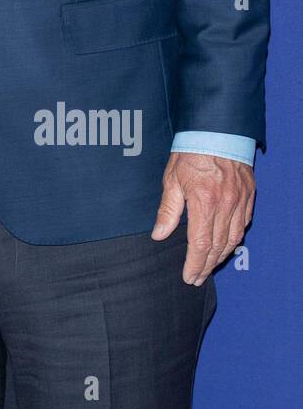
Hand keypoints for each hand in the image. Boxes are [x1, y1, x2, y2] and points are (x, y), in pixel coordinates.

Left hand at [152, 151, 254, 284]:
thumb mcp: (172, 179)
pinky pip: (243, 224)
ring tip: (209, 266)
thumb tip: (159, 235)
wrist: (217, 130)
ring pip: (233, 238)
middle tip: (197, 278)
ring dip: (221, 256)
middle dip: (207, 266)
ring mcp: (240, 201)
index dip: (195, 264)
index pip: (200, 244)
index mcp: (204, 202)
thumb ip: (167, 210)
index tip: (188, 277)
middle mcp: (225, 205)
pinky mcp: (249, 195)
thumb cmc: (191, 152)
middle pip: (218, 246)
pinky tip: (226, 244)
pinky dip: (235, 238)